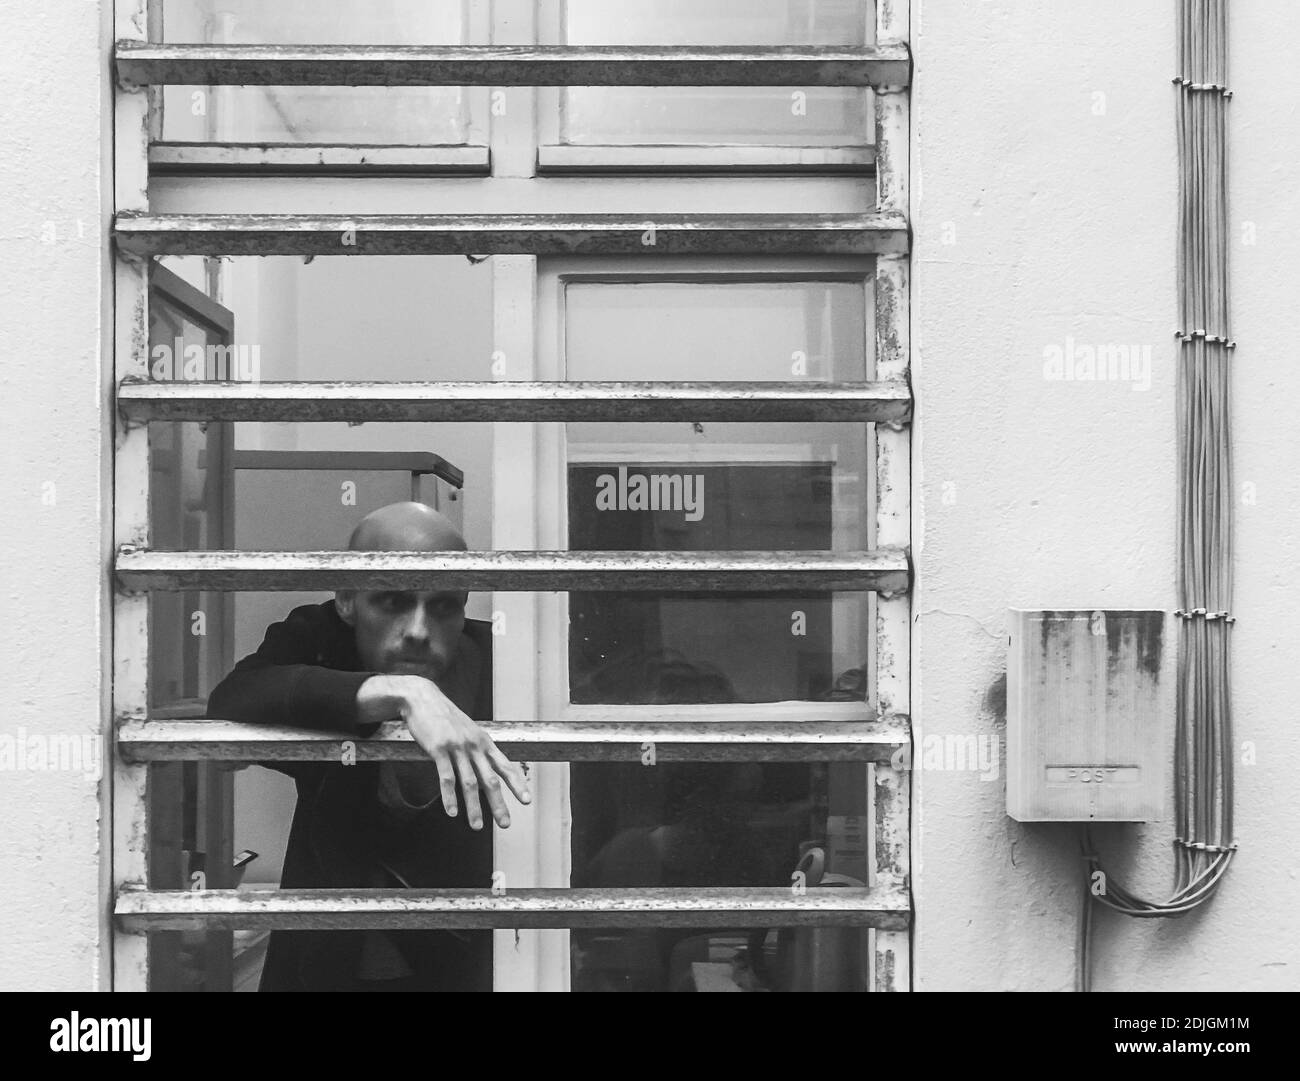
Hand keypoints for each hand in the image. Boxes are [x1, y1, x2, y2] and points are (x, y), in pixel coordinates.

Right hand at [356, 674, 530, 829]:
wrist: (422, 698)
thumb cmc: (444, 717)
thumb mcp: (467, 730)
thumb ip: (477, 748)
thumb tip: (485, 768)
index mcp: (483, 742)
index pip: (505, 765)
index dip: (517, 783)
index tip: (526, 800)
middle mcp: (474, 745)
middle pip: (490, 779)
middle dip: (499, 804)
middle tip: (505, 823)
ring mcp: (457, 747)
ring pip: (470, 782)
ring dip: (474, 807)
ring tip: (477, 825)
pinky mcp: (439, 749)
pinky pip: (446, 777)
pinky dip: (450, 797)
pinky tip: (452, 811)